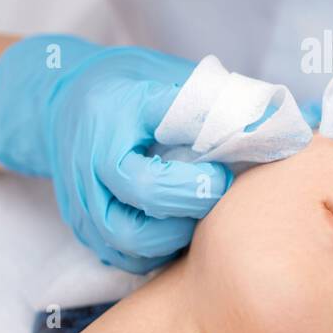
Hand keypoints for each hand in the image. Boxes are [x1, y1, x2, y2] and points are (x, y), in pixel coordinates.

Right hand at [0, 35, 231, 271]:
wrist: (64, 100)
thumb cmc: (127, 84)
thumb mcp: (166, 75)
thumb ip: (211, 100)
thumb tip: (268, 122)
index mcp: (110, 124)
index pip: (148, 174)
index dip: (194, 183)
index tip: (223, 171)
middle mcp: (87, 168)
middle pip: (133, 219)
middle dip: (186, 213)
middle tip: (215, 195)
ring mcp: (80, 202)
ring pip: (127, 245)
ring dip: (171, 238)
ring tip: (197, 212)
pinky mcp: (82, 226)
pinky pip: (121, 256)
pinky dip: (154, 251)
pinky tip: (175, 225)